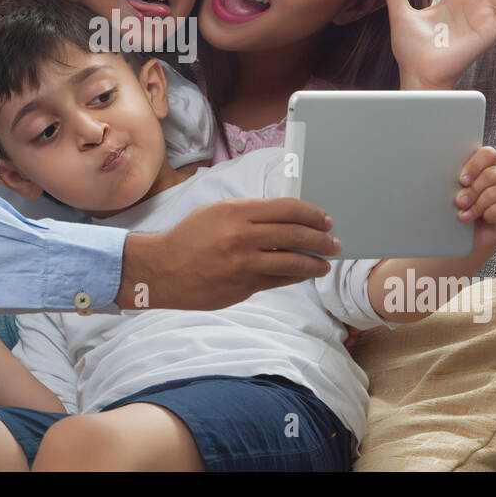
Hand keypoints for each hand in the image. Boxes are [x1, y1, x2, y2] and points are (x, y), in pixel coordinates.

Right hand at [118, 197, 341, 310]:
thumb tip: (286, 218)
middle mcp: (242, 236)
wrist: (161, 269)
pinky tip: (303, 274)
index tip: (325, 220)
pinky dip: (295, 277)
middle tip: (334, 243)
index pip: (287, 209)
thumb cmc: (189, 237)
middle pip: (295, 235)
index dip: (312, 215)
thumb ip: (250, 214)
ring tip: (324, 263)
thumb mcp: (217, 213)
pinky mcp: (242, 287)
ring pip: (292, 262)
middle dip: (321, 240)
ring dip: (314, 263)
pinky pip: (278, 281)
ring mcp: (243, 264)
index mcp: (236, 212)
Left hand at [453, 146, 495, 258]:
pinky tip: (483, 218)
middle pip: (489, 175)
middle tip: (460, 202)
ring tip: (466, 214)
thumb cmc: (466, 205)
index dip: (473, 167)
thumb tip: (455, 181)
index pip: (487, 154)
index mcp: (492, 161)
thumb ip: (460, 179)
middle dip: (471, 191)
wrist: (475, 232)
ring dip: (476, 206)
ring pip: (494, 193)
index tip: (461, 181)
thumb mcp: (460, 188)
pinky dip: (488, 215)